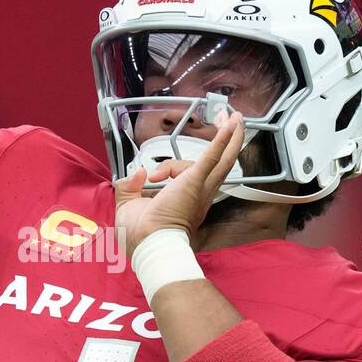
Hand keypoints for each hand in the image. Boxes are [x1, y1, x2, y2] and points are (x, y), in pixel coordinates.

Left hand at [114, 110, 244, 256]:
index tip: (151, 176)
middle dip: (227, 143)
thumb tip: (138, 171)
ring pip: (221, 159)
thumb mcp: (128, 206)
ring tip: (233, 116)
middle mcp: (199, 195)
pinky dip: (222, 140)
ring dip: (229, 137)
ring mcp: (200, 188)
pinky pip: (212, 157)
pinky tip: (232, 123)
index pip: (186, 174)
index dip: (170, 168)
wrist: (149, 245)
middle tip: (231, 122)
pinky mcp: (195, 182)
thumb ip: (130, 186)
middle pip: (219, 165)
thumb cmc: (141, 236)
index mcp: (186, 200)